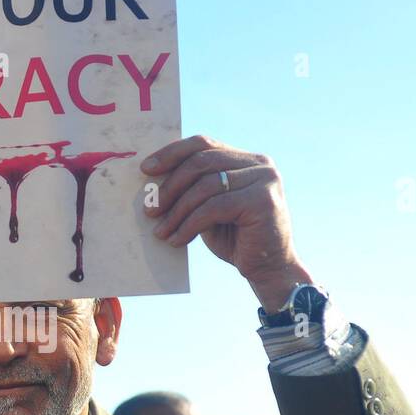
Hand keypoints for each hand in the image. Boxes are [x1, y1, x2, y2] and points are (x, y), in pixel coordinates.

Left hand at [142, 136, 312, 311]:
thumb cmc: (236, 240)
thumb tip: (153, 180)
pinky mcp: (262, 201)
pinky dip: (189, 224)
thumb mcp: (210, 209)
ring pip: (205, 186)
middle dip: (170, 186)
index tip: (146, 169)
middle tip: (150, 209)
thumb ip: (193, 190)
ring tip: (160, 231)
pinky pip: (213, 207)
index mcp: (246, 160)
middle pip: (201, 162)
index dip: (172, 154)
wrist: (269, 269)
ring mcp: (264, 180)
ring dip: (177, 211)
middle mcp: (259, 164)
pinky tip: (177, 239)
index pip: (203, 144)